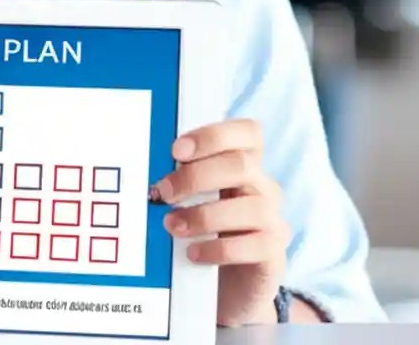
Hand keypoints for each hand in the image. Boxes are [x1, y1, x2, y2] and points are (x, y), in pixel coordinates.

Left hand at [152, 119, 288, 325]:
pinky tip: (193, 253)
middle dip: (195, 176)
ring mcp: (272, 219)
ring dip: (204, 215)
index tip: (177, 150)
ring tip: (172, 226)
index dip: (214, 135)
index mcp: (243, 165)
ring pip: (250, 206)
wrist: (225, 285)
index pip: (248, 133)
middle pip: (241, 165)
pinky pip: (254, 245)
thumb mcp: (190, 201)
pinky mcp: (273, 253)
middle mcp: (263, 187)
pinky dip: (218, 248)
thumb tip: (145, 169)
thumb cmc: (201, 232)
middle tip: (162, 192)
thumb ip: (178, 181)